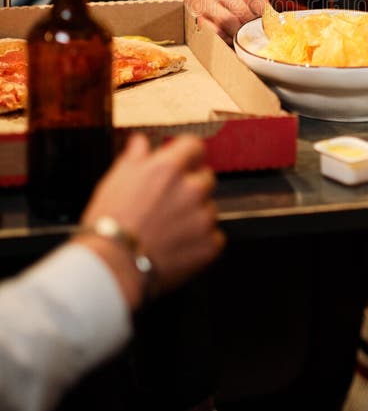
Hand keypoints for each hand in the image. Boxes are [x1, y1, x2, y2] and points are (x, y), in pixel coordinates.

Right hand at [75, 132, 224, 309]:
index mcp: (169, 168)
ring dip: (196, 214)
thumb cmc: (108, 225)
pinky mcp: (209, 245)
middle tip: (170, 203)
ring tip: (170, 229)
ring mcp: (203, 217)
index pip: (194, 146)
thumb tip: (142, 143)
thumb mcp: (114, 180)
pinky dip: (201, 240)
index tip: (183, 162)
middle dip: (192, 186)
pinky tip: (179, 245)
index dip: (187, 154)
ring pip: (209, 208)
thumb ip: (134, 158)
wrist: (111, 267)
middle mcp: (191, 188)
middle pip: (206, 177)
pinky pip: (214, 236)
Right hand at [150, 0, 267, 44]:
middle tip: (262, 35)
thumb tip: (284, 17)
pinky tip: (234, 41)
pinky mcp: (197, 18)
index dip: (263, 11)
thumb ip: (265, 1)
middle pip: (240, 11)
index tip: (271, 22)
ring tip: (250, 39)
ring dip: (240, 34)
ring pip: (227, 22)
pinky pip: (215, 33)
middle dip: (253, 26)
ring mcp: (205, 2)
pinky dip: (227, 39)